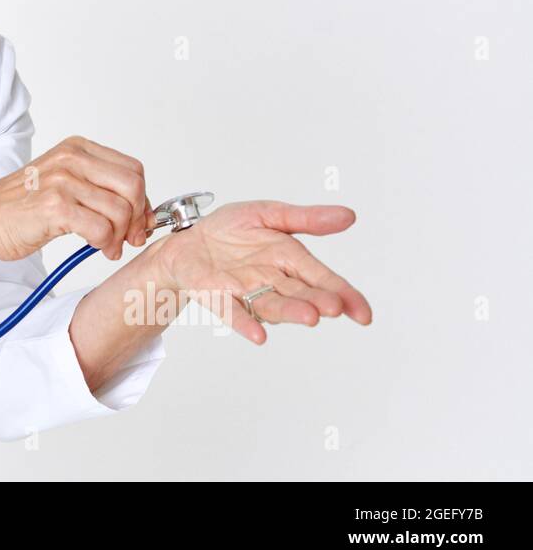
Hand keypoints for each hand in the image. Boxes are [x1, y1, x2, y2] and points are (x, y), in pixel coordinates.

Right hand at [0, 135, 151, 262]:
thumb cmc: (18, 207)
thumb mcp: (61, 182)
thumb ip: (97, 188)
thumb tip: (139, 211)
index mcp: (76, 149)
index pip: (132, 169)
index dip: (142, 199)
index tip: (139, 220)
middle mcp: (71, 159)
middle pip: (132, 186)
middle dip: (137, 217)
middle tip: (131, 237)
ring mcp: (62, 181)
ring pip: (119, 210)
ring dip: (120, 236)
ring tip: (108, 246)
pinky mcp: (55, 206)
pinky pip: (101, 228)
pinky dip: (105, 243)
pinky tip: (96, 248)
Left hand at [153, 200, 372, 343]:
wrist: (187, 239)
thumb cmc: (230, 230)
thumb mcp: (268, 214)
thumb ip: (306, 219)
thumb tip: (349, 216)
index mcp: (289, 259)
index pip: (323, 279)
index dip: (344, 295)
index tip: (363, 314)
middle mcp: (272, 281)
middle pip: (300, 294)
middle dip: (317, 301)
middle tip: (334, 308)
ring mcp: (246, 292)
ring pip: (272, 305)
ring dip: (289, 312)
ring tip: (310, 317)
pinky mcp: (218, 296)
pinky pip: (233, 312)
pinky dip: (245, 323)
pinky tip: (258, 335)